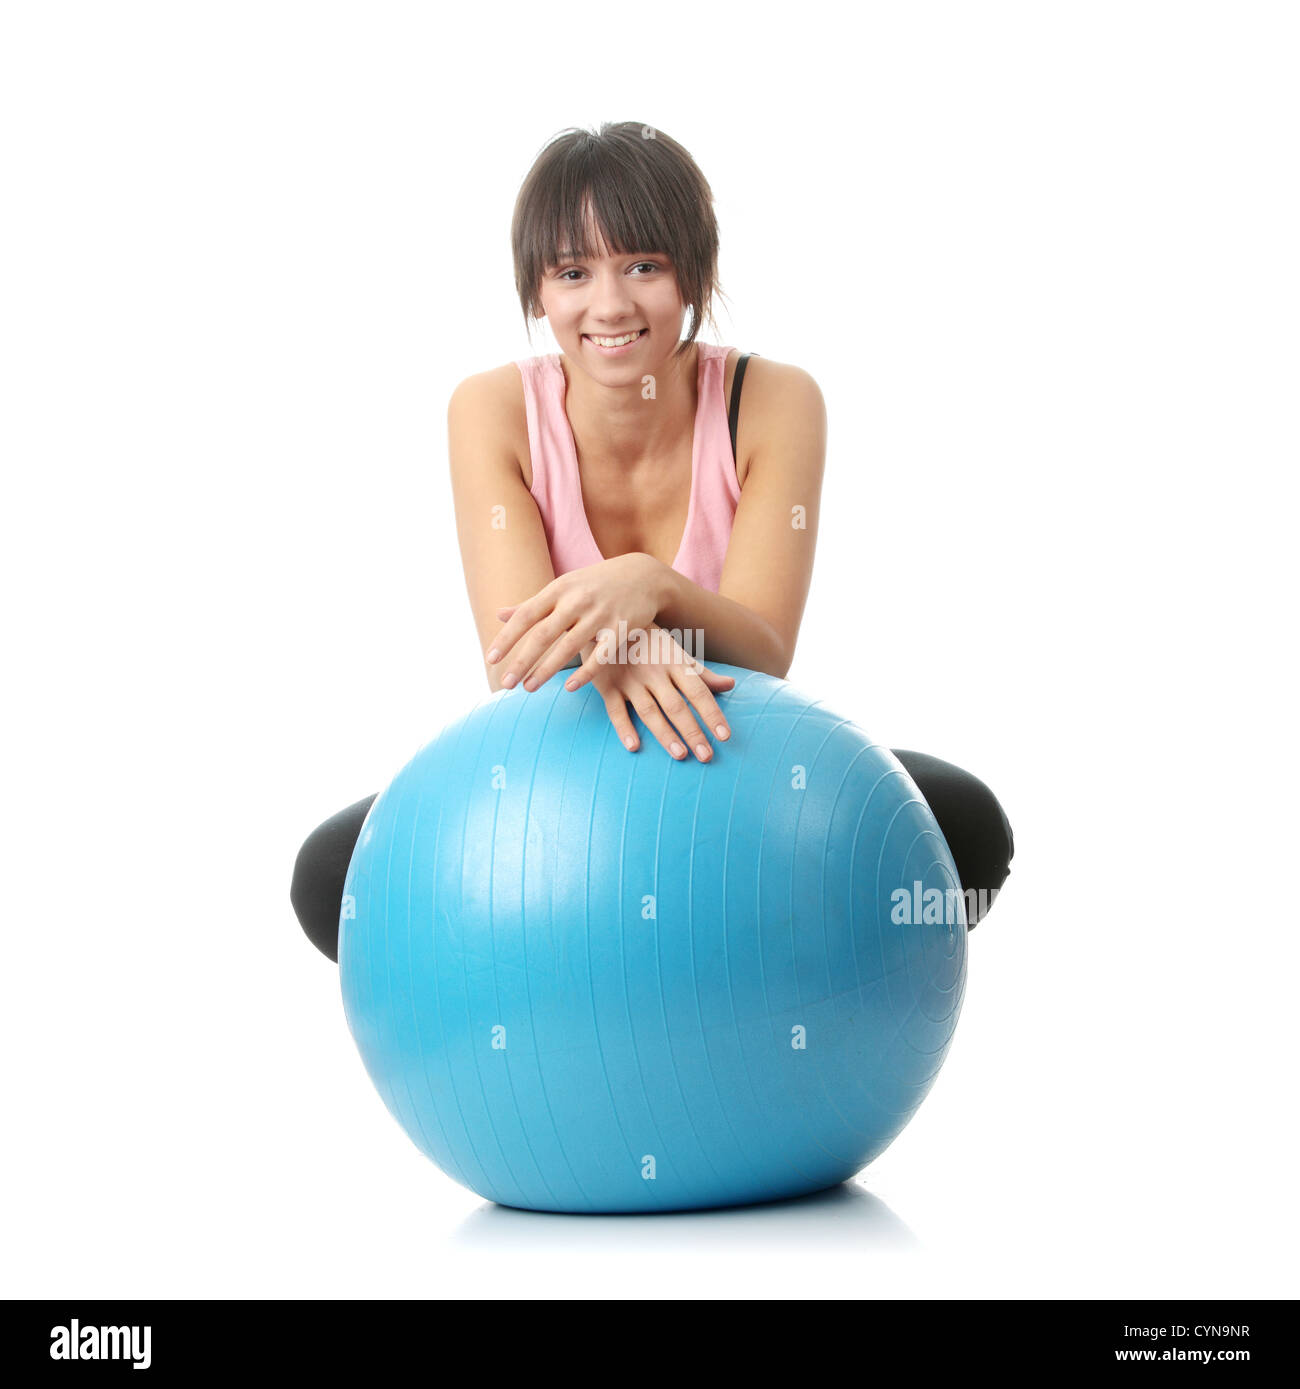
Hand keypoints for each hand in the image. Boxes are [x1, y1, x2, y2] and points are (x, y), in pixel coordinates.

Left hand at [487, 552, 666, 692]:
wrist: (643, 575)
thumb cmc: (595, 585)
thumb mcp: (563, 587)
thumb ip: (532, 604)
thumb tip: (498, 615)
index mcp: (559, 590)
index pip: (526, 616)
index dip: (507, 638)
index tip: (490, 660)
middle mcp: (577, 601)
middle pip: (543, 635)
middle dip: (522, 660)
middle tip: (506, 684)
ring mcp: (600, 614)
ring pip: (569, 647)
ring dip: (546, 670)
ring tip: (528, 688)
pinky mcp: (622, 628)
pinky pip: (601, 655)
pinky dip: (585, 673)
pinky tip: (569, 687)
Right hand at [586, 624, 734, 762]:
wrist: (608, 620)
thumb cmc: (649, 640)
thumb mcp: (676, 651)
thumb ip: (702, 673)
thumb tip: (731, 685)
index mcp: (674, 663)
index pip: (699, 692)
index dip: (712, 714)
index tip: (725, 736)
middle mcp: (654, 672)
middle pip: (676, 706)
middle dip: (693, 732)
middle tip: (707, 756)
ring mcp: (630, 680)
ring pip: (649, 711)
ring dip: (665, 734)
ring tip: (680, 755)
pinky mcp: (608, 686)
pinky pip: (616, 710)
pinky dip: (624, 728)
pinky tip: (634, 747)